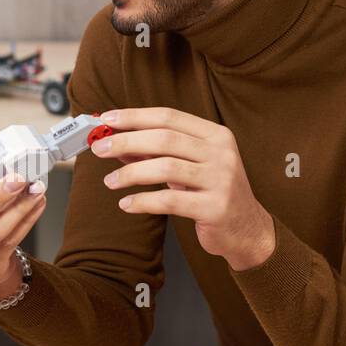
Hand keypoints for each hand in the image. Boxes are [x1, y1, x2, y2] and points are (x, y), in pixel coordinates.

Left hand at [92, 107, 275, 270]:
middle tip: (99, 149)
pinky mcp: (215, 207)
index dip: (134, 116)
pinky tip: (127, 204)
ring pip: (165, 167)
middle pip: (164, 138)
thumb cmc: (212, 193)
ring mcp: (221, 179)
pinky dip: (143, 201)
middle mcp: (221, 152)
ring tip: (109, 181)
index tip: (106, 119)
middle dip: (126, 141)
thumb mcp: (188, 166)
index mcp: (215, 135)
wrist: (246, 229)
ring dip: (130, 173)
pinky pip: (170, 201)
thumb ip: (157, 152)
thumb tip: (117, 142)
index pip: (168, 116)